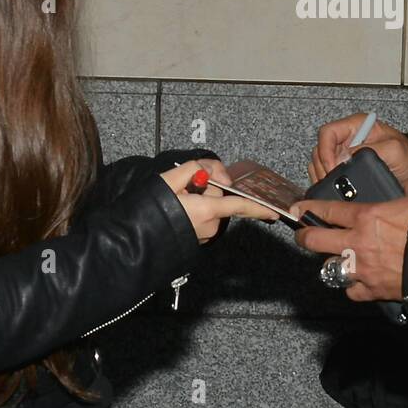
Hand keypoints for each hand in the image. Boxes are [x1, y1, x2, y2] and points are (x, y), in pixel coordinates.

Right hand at [159, 159, 277, 241]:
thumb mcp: (171, 179)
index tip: (274, 212)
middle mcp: (210, 225)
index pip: (239, 206)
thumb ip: (197, 167)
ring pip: (210, 209)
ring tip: (176, 200)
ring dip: (199, 200)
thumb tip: (216, 173)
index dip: (258, 207)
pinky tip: (177, 210)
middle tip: (183, 187)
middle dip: (207, 189)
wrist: (133, 239)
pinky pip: (202, 219)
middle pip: (218, 199)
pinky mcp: (195, 240)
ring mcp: (203, 235)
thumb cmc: (151, 209)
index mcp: (207, 209)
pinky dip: (195, 211)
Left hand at [291, 179, 407, 300]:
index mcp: (367, 217)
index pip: (327, 210)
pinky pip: (351, 291)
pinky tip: (356, 281)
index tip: (297, 207)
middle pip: (315, 240)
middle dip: (304, 236)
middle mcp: (358, 243)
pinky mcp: (372, 291)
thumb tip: (406, 184)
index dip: (308, 208)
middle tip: (303, 234)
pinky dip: (351, 286)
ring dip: (331, 262)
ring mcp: (362, 269)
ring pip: (329, 268)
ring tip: (335, 258)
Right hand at [308, 113, 407, 185]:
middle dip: (323, 165)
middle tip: (331, 180)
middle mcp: (349, 136)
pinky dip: (327, 179)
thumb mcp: (394, 149)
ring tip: (333, 185)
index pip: (328, 132)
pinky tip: (335, 187)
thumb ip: (369, 150)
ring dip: (323, 173)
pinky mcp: (345, 165)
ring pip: (320, 159)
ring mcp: (345, 151)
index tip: (331, 167)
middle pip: (321, 147)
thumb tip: (342, 157)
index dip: (325, 149)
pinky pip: (326, 170)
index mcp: (358, 125)